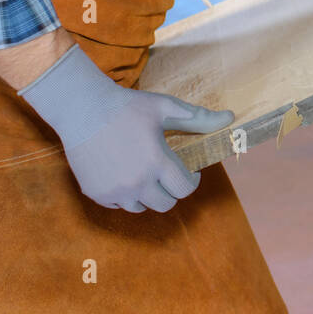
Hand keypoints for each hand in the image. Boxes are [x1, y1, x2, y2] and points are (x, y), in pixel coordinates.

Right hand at [19, 43, 233, 211]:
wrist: (82, 108)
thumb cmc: (127, 106)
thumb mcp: (165, 107)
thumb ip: (199, 117)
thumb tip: (230, 117)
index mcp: (157, 162)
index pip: (185, 189)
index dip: (192, 180)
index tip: (190, 171)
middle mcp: (137, 181)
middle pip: (166, 203)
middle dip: (172, 190)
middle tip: (169, 174)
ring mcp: (114, 190)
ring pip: (141, 208)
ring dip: (149, 196)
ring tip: (148, 175)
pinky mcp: (95, 193)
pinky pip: (118, 205)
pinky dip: (125, 196)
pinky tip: (126, 177)